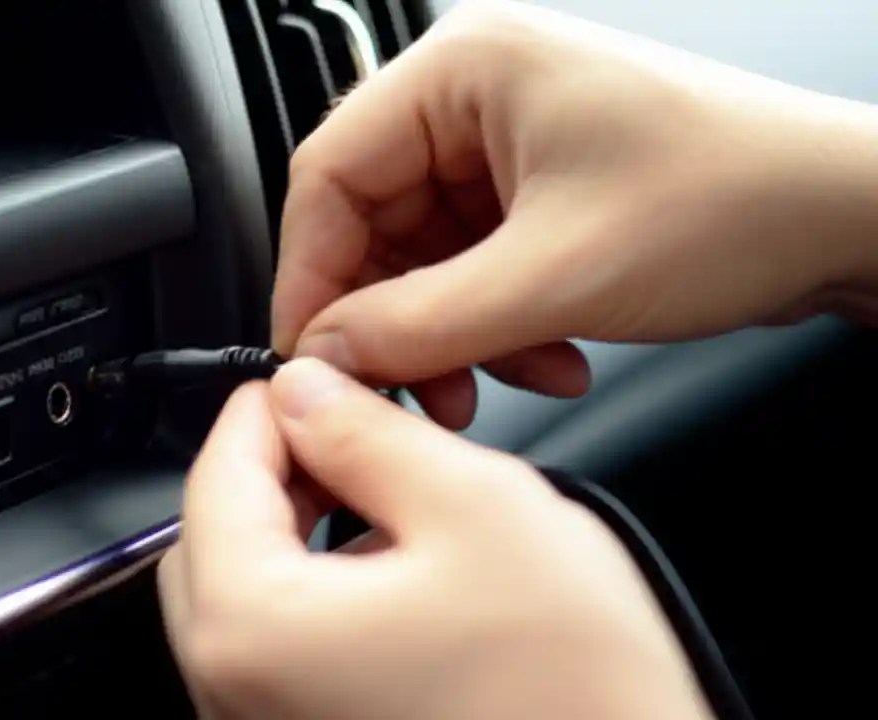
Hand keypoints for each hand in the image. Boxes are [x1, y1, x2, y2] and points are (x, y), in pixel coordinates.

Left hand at [158, 358, 711, 719]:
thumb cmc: (571, 688)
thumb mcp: (476, 507)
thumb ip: (368, 434)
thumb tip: (307, 395)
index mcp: (254, 630)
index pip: (213, 479)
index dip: (264, 408)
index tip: (310, 381)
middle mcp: (238, 693)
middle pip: (211, 541)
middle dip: (271, 470)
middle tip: (344, 433)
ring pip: (245, 596)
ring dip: (293, 532)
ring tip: (380, 498)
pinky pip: (280, 651)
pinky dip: (315, 594)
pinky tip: (389, 573)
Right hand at [273, 0, 877, 427]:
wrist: (851, 217)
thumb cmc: (738, 197)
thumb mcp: (553, 277)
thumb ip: (417, 323)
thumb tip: (324, 354)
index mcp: (463, 67)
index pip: (328, 172)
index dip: (310, 275)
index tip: (313, 354)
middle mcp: (478, 93)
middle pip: (374, 220)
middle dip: (393, 319)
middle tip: (409, 386)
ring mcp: (511, 140)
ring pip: (424, 255)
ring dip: (450, 333)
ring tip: (495, 382)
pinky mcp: (541, 187)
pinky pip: (474, 266)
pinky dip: (493, 324)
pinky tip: (544, 359)